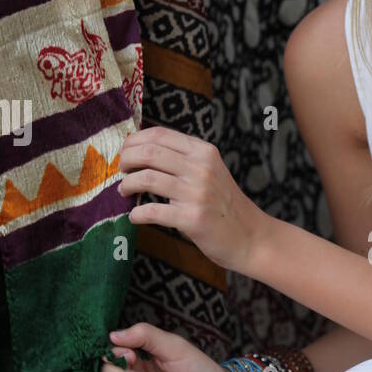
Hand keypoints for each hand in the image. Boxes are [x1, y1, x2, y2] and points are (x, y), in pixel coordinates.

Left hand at [117, 126, 266, 271]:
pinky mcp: (192, 219)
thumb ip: (184, 159)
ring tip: (124, 190)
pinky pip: (152, 211)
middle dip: (126, 160)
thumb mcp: (211, 171)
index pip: (159, 135)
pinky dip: (136, 214)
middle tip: (121, 170)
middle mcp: (201, 168)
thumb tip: (142, 149)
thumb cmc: (224, 205)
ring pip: (146, 179)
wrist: (250, 237)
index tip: (125, 152)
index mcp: (204, 152)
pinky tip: (135, 216)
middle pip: (149, 153)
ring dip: (127, 185)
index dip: (134, 141)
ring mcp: (198, 194)